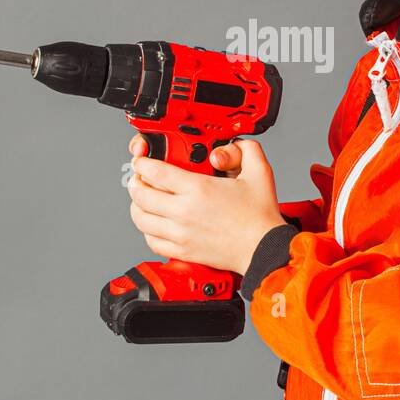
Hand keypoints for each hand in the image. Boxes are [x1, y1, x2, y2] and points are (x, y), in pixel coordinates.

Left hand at [126, 136, 285, 275]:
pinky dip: (147, 230)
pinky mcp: (182, 251)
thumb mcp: (258, 172)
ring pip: (141, 219)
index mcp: (199, 189)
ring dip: (137, 206)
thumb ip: (244, 149)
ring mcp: (180, 234)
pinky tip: (155, 223)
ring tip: (142, 199)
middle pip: (141, 195)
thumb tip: (226, 148)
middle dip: (136, 182)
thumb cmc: (259, 217)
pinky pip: (151, 241)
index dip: (143, 163)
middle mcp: (184, 212)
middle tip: (140, 177)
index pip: (155, 172)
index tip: (142, 160)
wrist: (263, 249)